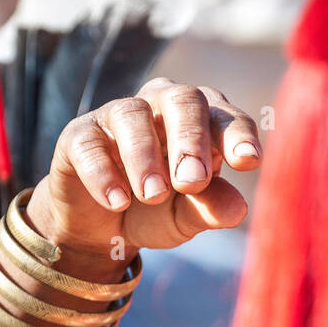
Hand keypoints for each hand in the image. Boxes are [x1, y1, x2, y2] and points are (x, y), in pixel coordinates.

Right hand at [26, 77, 261, 279]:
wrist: (100, 227)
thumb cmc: (155, 211)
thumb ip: (210, 210)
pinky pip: (90, 143)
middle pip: (182, 99)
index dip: (238, 134)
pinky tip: (117, 202)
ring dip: (144, 155)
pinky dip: (104, 172)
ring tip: (153, 194)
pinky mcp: (79, 135)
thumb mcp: (186, 217)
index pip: (226, 116)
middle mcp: (161, 107)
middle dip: (190, 139)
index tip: (248, 161)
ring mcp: (118, 116)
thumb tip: (238, 210)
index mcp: (200, 122)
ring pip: (132, 113)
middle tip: (192, 180)